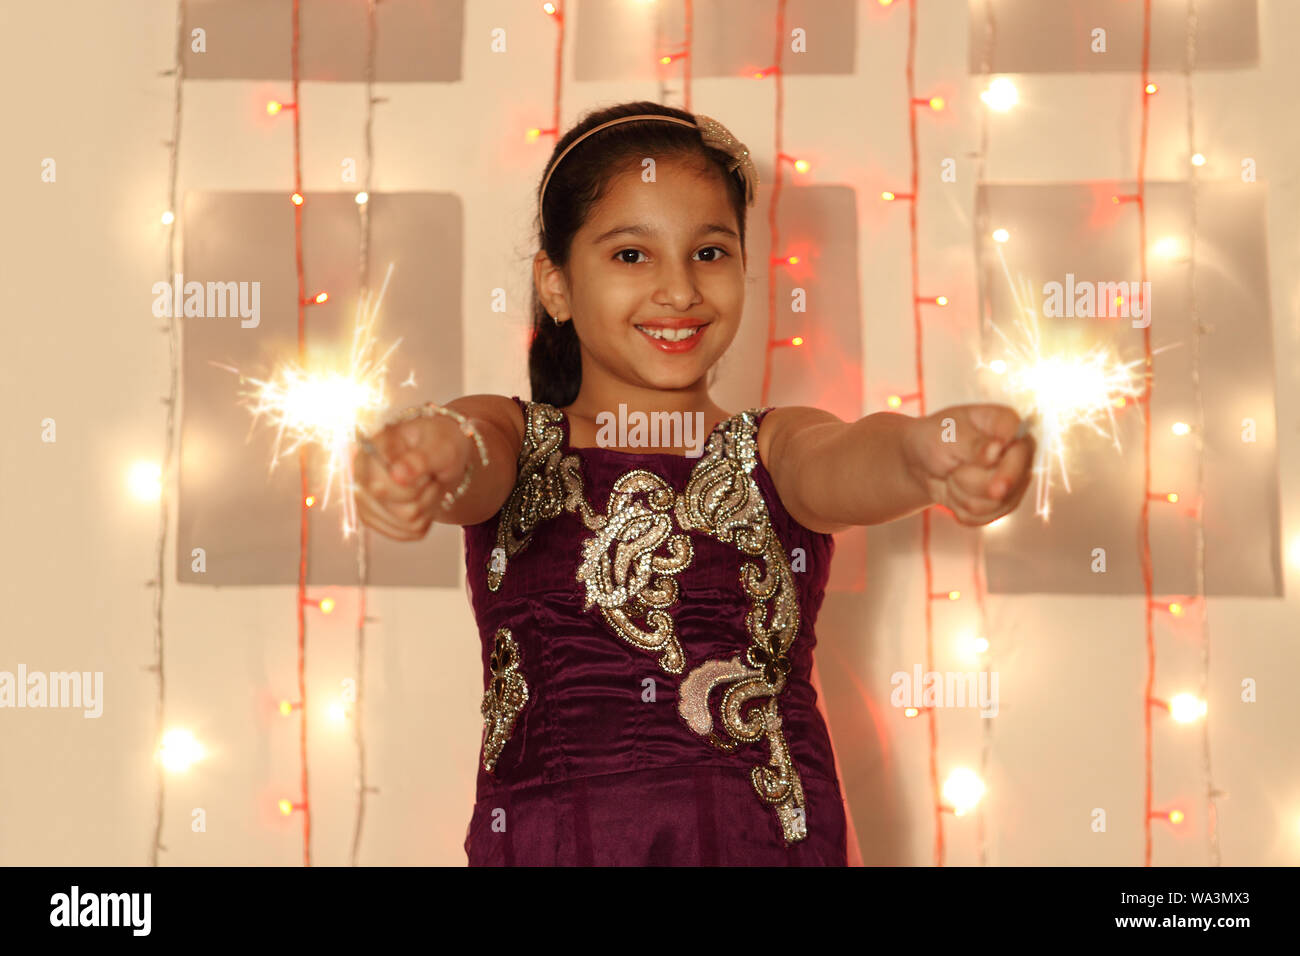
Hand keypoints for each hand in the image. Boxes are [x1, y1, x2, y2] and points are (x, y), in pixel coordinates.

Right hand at [351, 411, 472, 540]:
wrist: (441, 457)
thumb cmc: (440, 444)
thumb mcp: (440, 445)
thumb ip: (420, 458)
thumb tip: (397, 474)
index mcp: (370, 452)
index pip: (381, 487)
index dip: (415, 483)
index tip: (426, 466)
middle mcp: (360, 477)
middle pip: (398, 509)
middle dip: (425, 494)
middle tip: (429, 476)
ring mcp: (365, 501)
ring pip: (407, 522)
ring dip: (428, 505)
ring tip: (427, 485)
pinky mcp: (374, 519)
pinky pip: (408, 533)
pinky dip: (425, 519)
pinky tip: (423, 500)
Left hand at [903, 404, 1034, 525]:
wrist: (921, 460)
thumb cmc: (935, 438)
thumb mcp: (947, 436)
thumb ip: (973, 444)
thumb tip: (997, 449)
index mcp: (1008, 425)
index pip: (1021, 449)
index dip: (1009, 469)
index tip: (995, 484)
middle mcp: (1019, 453)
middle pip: (1006, 484)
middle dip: (969, 481)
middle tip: (952, 469)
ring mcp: (1014, 480)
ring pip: (993, 504)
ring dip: (960, 493)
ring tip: (952, 474)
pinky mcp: (1003, 503)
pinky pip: (983, 518)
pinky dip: (959, 507)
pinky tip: (955, 490)